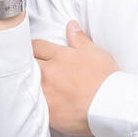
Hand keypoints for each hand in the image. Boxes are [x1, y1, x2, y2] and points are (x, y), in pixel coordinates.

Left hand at [33, 20, 119, 135]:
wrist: (113, 106)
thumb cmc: (107, 80)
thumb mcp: (96, 54)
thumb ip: (80, 40)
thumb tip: (71, 25)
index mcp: (61, 56)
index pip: (36, 46)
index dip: (33, 48)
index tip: (34, 53)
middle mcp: (50, 72)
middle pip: (25, 63)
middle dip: (25, 64)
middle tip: (27, 68)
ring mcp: (46, 92)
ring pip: (24, 83)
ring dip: (25, 83)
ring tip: (27, 86)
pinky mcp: (47, 111)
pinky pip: (31, 105)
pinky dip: (30, 103)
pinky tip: (31, 104)